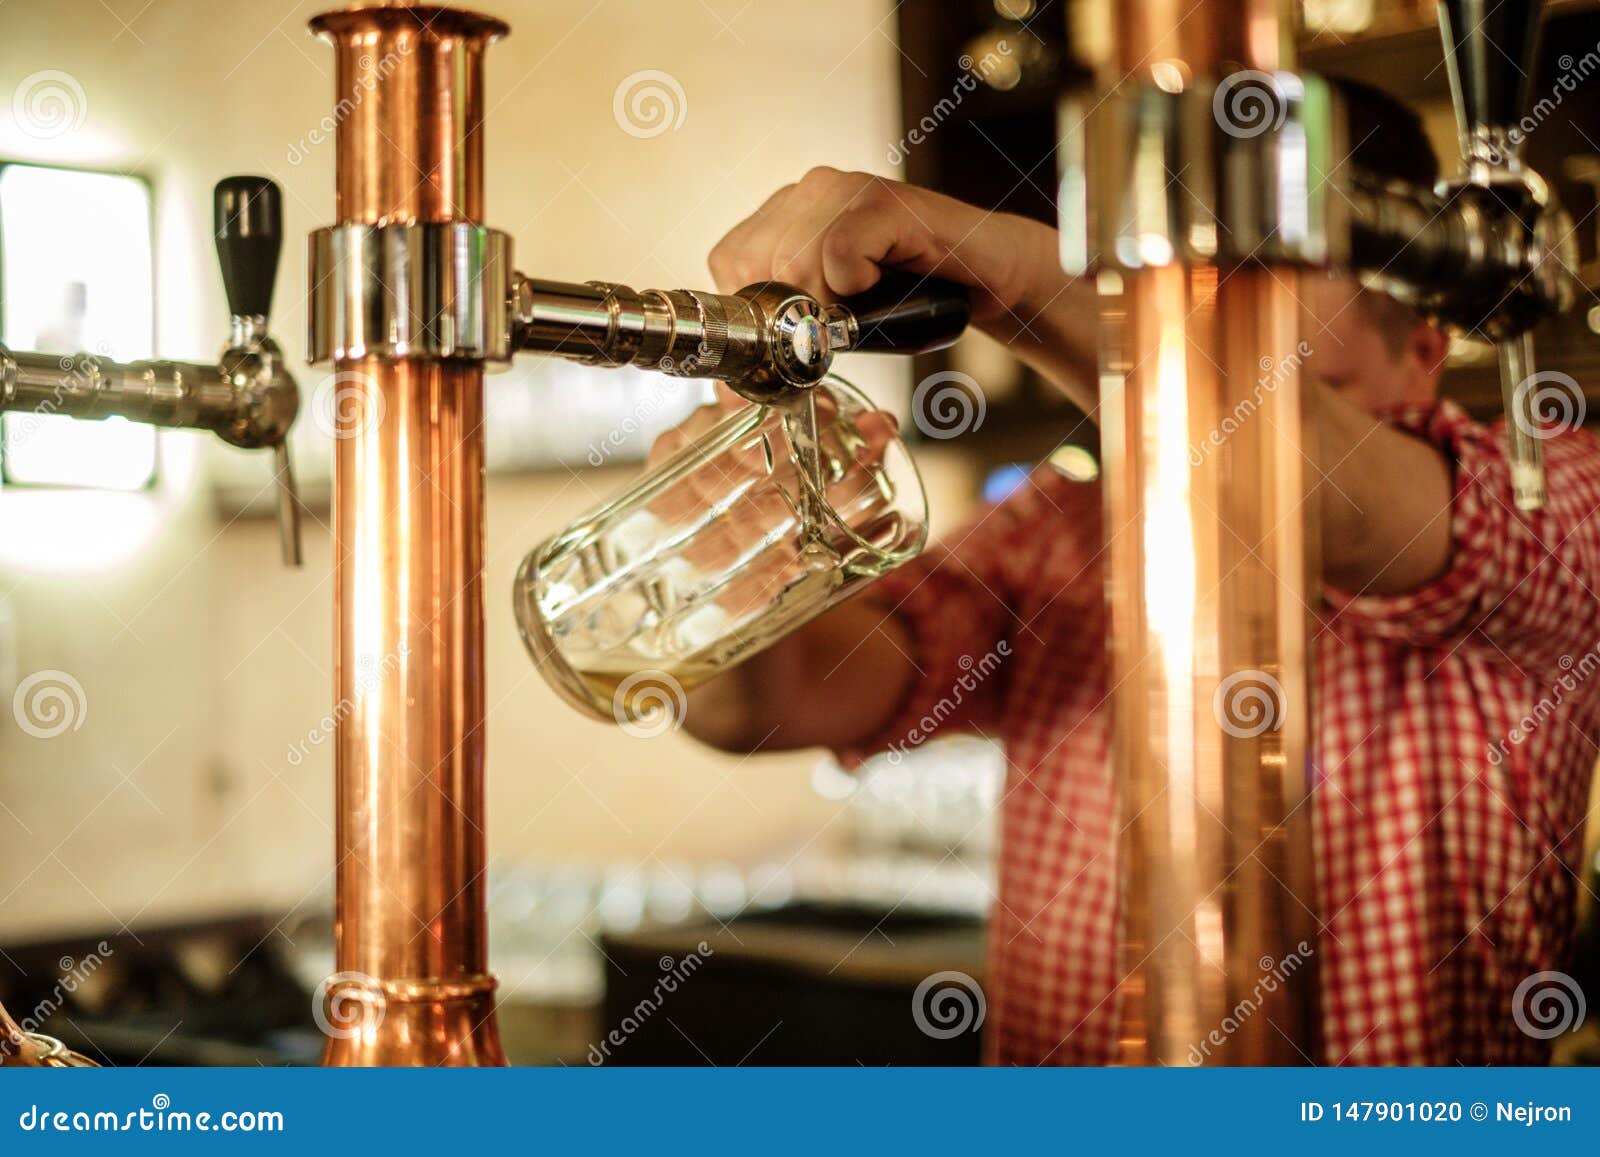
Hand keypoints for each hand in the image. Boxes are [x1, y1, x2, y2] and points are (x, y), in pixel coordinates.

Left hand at [706, 168, 1098, 406]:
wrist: (986, 280)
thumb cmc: (908, 302)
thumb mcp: (832, 321)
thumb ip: (781, 330)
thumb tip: (727, 391)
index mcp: (784, 215)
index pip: (729, 265)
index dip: (760, 312)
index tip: (801, 333)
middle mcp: (807, 190)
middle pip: (759, 267)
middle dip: (798, 314)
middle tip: (845, 321)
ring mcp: (842, 186)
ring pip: (793, 262)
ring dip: (832, 303)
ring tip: (868, 299)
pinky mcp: (879, 198)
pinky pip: (838, 254)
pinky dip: (857, 285)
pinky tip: (883, 280)